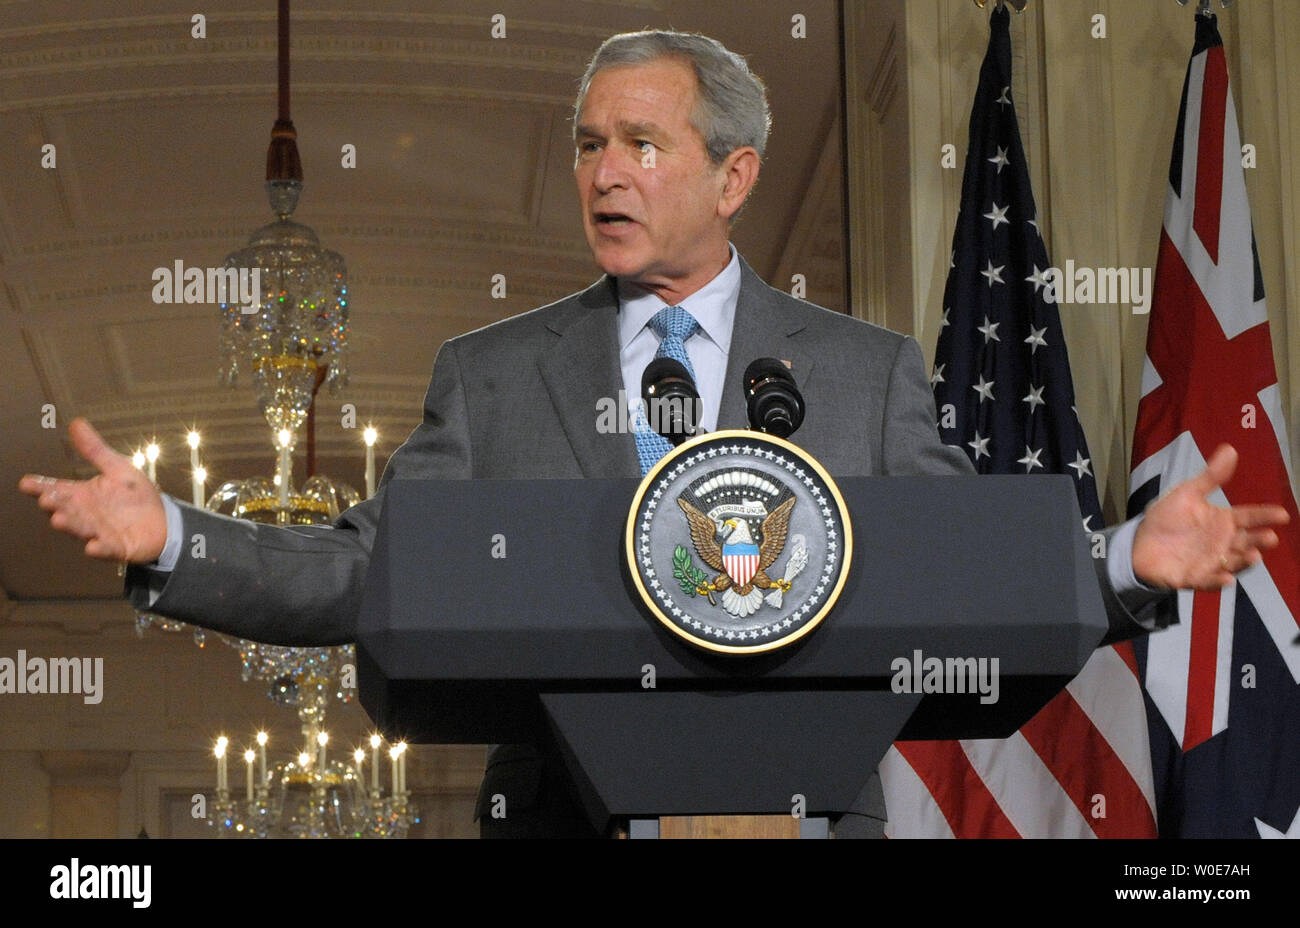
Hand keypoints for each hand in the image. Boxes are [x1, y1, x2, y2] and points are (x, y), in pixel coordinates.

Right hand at [18, 418, 167, 562]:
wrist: (164, 522)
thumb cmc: (136, 497)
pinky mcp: (117, 547)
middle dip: (56, 505)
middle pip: (66, 509)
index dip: (42, 487)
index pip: (58, 489)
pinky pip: (106, 549)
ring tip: (58, 520)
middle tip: (46, 499)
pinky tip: (92, 547)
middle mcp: (86, 514)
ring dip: (70, 525)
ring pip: (81, 528)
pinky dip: (100, 548)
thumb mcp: (117, 469)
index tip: (27, 483)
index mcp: (83, 495)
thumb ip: (95, 450)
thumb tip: (77, 423)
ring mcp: (99, 532)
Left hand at [1132, 443, 1289, 589]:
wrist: (1140, 543)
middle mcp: (1222, 543)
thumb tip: (1230, 449)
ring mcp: (1210, 562)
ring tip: (1253, 556)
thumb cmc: (1167, 519)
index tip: (1282, 515)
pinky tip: (1226, 579)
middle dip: (1259, 541)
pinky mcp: (1193, 577)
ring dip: (1243, 561)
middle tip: (1269, 538)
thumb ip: (1211, 477)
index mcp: (1223, 522)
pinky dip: (1217, 580)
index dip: (1265, 516)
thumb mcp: (1187, 494)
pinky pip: (1207, 581)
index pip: (1249, 517)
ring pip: (1233, 562)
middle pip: (1246, 542)